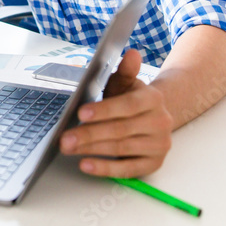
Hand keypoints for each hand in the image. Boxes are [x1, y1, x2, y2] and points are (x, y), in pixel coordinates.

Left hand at [59, 49, 172, 177]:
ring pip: (120, 149)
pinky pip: (127, 170)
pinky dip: (105, 169)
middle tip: (65, 138)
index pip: (127, 106)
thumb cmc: (131, 99)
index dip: (103, 110)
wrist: (153, 116)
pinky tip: (86, 164)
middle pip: (120, 130)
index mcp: (153, 99)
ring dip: (91, 150)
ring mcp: (159, 145)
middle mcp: (160, 122)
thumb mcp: (126, 82)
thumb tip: (132, 54)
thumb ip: (126, 70)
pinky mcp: (154, 164)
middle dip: (89, 134)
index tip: (80, 114)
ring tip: (68, 148)